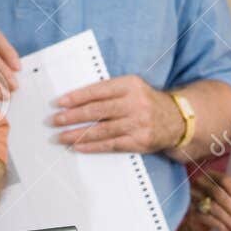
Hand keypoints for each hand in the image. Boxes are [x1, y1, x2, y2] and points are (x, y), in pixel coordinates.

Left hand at [53, 75, 183, 154]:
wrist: (177, 120)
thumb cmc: (146, 103)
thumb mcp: (132, 88)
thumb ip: (109, 91)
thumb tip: (76, 100)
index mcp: (130, 84)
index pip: (97, 91)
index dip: (76, 97)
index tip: (58, 102)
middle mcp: (135, 103)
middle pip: (97, 111)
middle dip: (71, 116)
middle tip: (53, 121)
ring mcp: (138, 124)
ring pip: (101, 130)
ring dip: (77, 134)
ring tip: (60, 137)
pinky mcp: (139, 141)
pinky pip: (110, 144)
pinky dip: (91, 146)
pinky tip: (77, 146)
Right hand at [189, 169, 230, 230]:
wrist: (205, 223)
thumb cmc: (221, 206)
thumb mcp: (229, 198)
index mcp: (212, 175)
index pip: (224, 179)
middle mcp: (200, 184)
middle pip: (217, 193)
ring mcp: (194, 197)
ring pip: (213, 207)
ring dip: (228, 219)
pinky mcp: (192, 212)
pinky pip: (206, 218)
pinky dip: (219, 225)